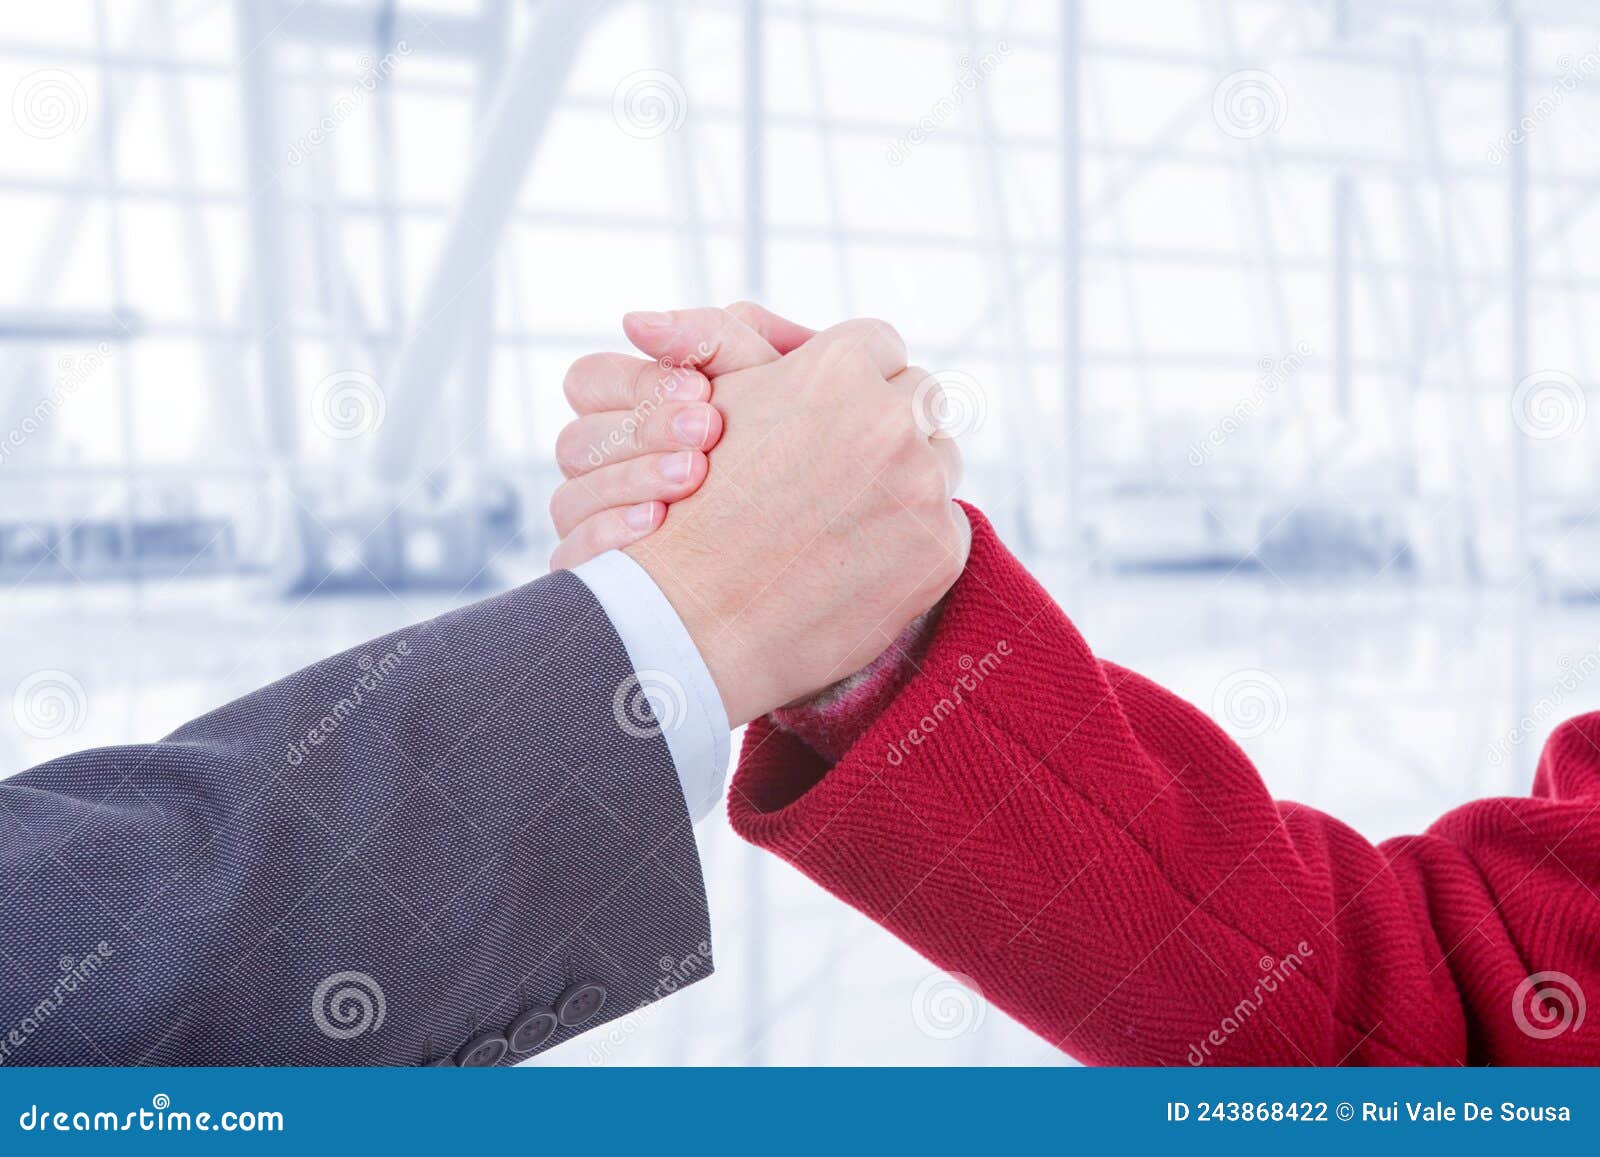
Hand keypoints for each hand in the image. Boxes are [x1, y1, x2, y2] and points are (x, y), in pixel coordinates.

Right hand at [548, 302, 810, 569]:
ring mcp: (596, 521)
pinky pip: (572, 558)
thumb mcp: (766, 373)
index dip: (636, 383)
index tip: (700, 391)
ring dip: (629, 481)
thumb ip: (711, 336)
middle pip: (577, 441)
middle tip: (708, 433)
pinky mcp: (603, 575)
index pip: (589, 382)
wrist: (837, 512)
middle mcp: (601, 465)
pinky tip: (655, 526)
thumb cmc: (794, 432)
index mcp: (626, 409)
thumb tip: (636, 323)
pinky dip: (606, 536)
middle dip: (643, 434)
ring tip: (694, 477)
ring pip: (571, 498)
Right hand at [609, 307, 967, 726]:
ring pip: (940, 459)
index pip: (880, 345)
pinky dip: (913, 539)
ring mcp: (922, 486)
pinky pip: (945, 524)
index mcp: (836, 368)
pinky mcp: (941, 548)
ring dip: (909, 479)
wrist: (689, 625)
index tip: (835, 410)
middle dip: (891, 422)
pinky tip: (860, 558)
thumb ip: (755, 350)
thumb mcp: (710, 404)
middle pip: (921, 397)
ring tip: (848, 514)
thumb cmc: (686, 509)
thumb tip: (776, 323)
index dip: (855, 379)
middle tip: (845, 464)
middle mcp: (890, 418)